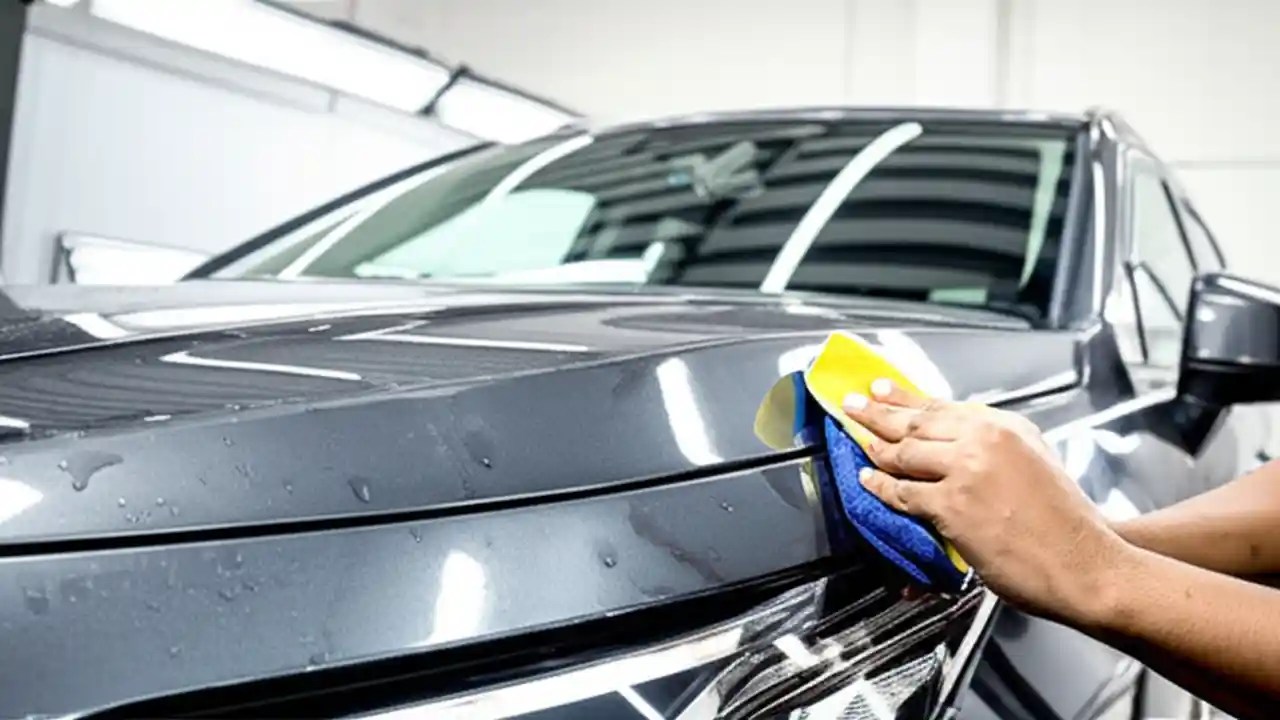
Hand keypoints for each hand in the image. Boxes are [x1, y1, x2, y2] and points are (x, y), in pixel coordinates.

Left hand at [841, 381, 1124, 624]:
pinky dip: (881, 486)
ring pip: (904, 453)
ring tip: (855, 439)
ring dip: (873, 446)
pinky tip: (868, 480)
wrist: (1085, 560)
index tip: (881, 388)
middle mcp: (984, 439)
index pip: (942, 405)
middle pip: (916, 422)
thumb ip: (997, 446)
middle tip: (853, 403)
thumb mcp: (1036, 461)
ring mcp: (966, 471)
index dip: (905, 396)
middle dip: (877, 411)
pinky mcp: (952, 505)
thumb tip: (958, 442)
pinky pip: (904, 492)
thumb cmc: (1066, 521)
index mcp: (1005, 426)